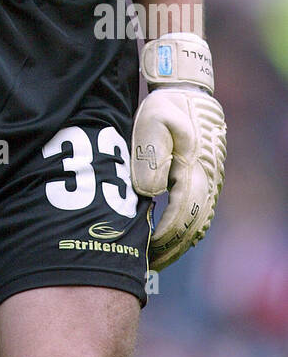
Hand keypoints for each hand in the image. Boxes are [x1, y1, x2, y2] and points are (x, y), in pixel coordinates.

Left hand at [131, 35, 225, 271]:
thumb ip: (150, 156)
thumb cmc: (167, 106)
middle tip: (148, 265)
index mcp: (195, 170)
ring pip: (199, 222)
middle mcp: (208, 180)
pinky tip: (167, 236)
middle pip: (194, 226)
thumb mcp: (152, 123)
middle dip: (172, 249)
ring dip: (180, 242)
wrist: (188, 91)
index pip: (183, 216)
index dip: (165, 237)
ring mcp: (210, 181)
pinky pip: (198, 211)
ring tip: (155, 257)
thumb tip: (150, 192)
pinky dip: (185, 229)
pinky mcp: (205, 178)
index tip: (147, 250)